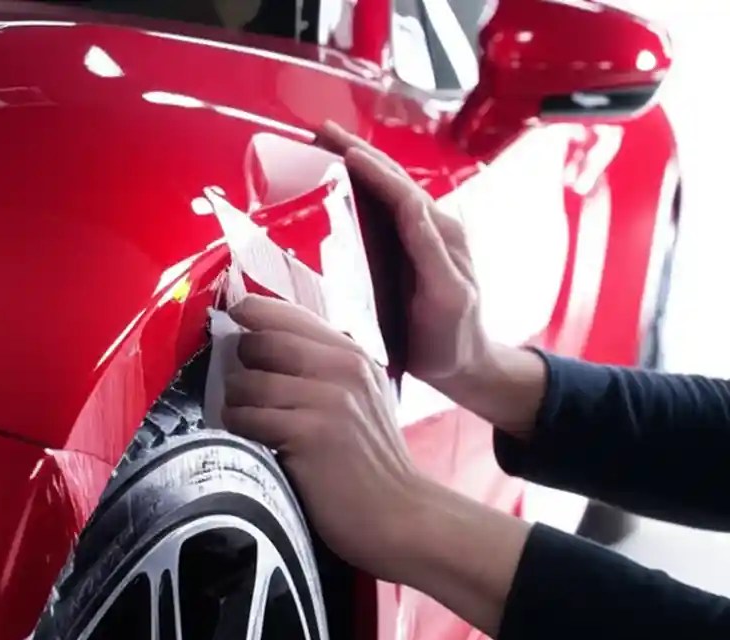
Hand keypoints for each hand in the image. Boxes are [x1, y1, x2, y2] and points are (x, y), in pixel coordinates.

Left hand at [221, 295, 431, 582]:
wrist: (399, 515)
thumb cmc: (369, 458)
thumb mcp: (359, 395)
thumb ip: (321, 365)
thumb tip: (259, 341)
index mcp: (352, 353)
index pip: (290, 314)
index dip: (252, 311)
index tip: (232, 318)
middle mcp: (342, 368)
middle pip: (261, 341)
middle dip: (239, 362)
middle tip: (241, 388)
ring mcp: (327, 400)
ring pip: (248, 381)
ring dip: (235, 400)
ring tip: (245, 417)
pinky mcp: (309, 434)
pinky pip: (248, 418)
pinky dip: (238, 426)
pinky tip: (250, 438)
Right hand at [317, 121, 547, 435]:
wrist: (462, 364)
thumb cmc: (454, 338)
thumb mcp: (449, 299)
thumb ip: (434, 255)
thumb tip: (413, 211)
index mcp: (440, 234)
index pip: (401, 191)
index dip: (372, 169)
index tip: (342, 151)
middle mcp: (429, 227)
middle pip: (389, 178)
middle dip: (354, 151)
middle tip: (319, 131)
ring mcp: (414, 237)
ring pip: (381, 189)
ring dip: (351, 163)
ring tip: (320, 145)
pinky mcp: (400, 250)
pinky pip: (376, 210)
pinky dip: (353, 189)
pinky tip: (331, 186)